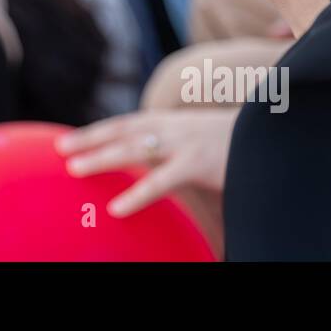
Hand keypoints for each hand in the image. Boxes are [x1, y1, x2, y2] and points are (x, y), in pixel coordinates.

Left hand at [57, 108, 237, 217]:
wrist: (271, 134)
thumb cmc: (234, 142)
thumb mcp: (198, 138)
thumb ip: (172, 146)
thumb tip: (150, 157)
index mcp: (171, 121)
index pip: (125, 124)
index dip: (96, 131)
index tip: (68, 140)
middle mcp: (172, 126)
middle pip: (122, 131)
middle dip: (89, 139)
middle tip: (59, 148)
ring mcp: (183, 143)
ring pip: (133, 150)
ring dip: (102, 158)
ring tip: (75, 170)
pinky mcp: (197, 164)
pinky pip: (160, 181)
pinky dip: (137, 194)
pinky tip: (117, 208)